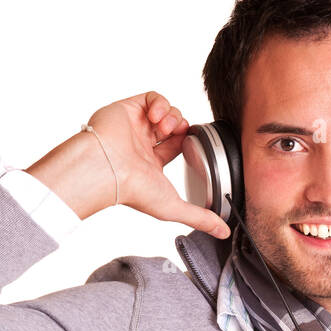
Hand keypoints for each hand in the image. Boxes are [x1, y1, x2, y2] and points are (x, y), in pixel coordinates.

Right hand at [25, 90, 230, 235]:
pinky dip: (160, 103)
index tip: (194, 145)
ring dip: (172, 117)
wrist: (107, 169)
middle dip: (181, 127)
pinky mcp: (128, 109)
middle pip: (173, 126)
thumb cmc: (132, 190)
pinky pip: (152, 97)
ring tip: (164, 127)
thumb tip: (224, 233)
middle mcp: (142, 143)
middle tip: (178, 134)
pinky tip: (156, 116)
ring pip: (165, 110)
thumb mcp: (173, 207)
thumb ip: (200, 218)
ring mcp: (135, 126)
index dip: (188, 142)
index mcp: (150, 163)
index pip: (177, 146)